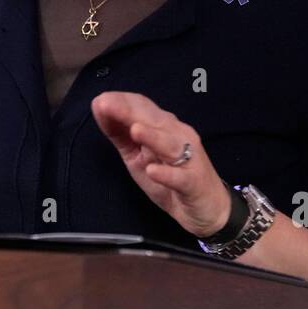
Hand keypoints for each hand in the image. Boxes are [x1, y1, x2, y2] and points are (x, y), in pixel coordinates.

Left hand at [90, 91, 231, 238]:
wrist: (208, 208)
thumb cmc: (171, 178)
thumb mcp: (138, 156)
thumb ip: (120, 134)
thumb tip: (100, 108)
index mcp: (164, 127)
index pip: (142, 107)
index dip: (121, 102)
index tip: (98, 100)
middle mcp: (178, 136)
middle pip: (153, 120)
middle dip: (128, 111)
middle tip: (105, 103)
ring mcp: (188, 159)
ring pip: (169, 144)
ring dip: (152, 136)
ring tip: (134, 130)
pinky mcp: (193, 183)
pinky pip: (180, 177)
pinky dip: (167, 174)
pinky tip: (153, 171)